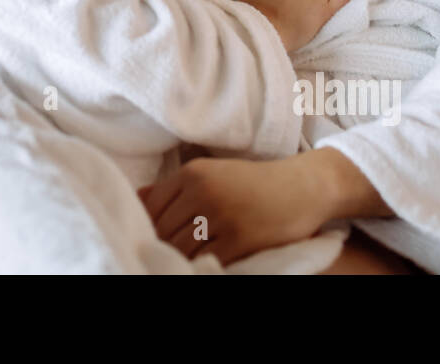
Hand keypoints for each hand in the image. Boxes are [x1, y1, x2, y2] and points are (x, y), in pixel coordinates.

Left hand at [136, 152, 337, 264]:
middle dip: (161, 246)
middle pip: (163, 231)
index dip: (147, 228)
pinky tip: (206, 264)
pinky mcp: (240, 239)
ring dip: (180, 259)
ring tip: (181, 262)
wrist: (301, 187)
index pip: (151, 208)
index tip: (152, 239)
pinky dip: (203, 266)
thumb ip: (174, 187)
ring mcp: (221, 215)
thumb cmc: (252, 183)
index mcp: (192, 173)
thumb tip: (138, 197)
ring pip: (181, 248)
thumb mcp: (212, 174)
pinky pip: (208, 261)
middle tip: (163, 256)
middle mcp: (202, 191)